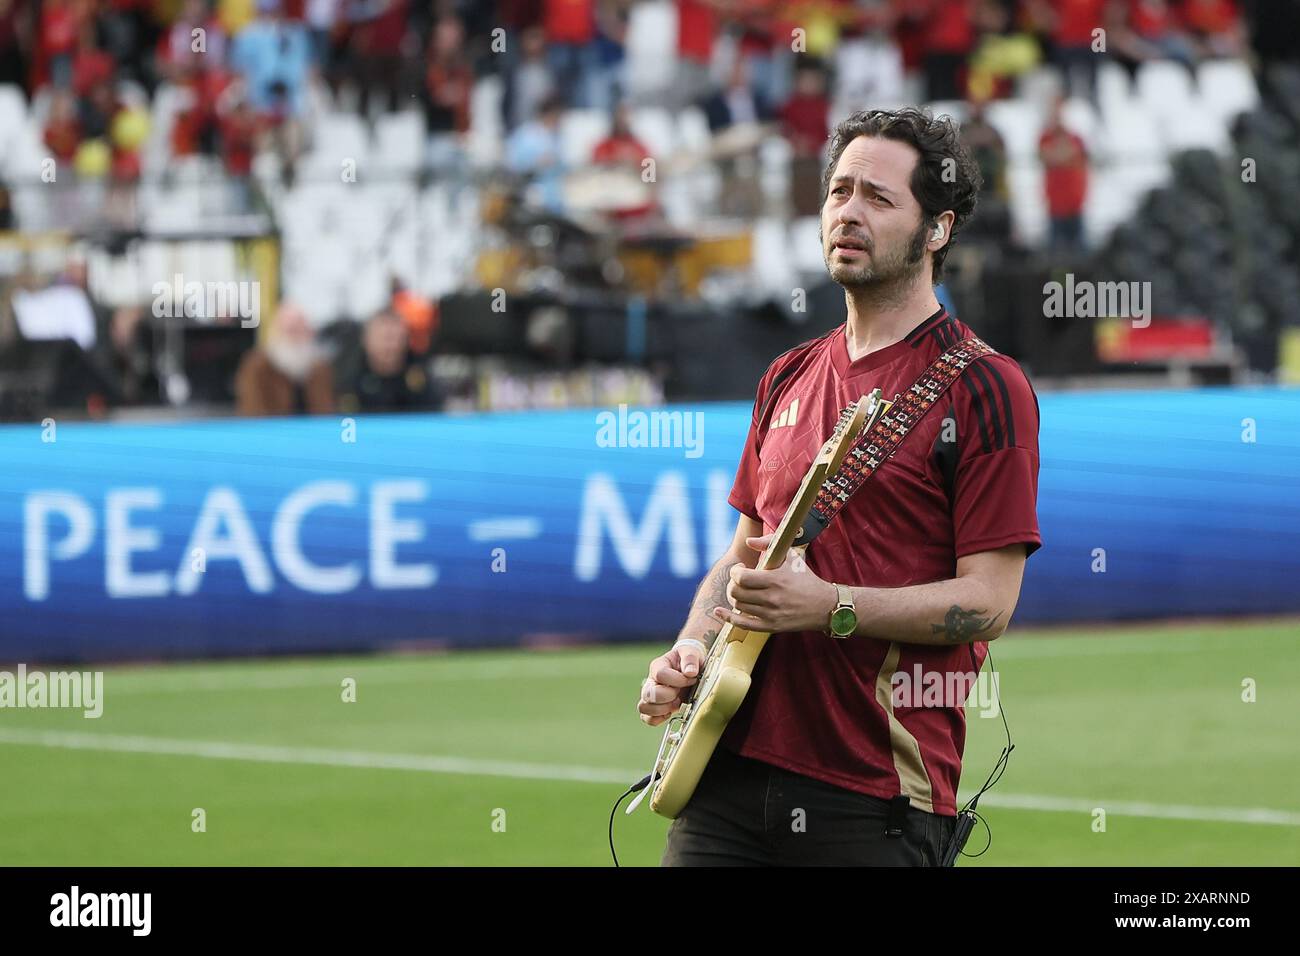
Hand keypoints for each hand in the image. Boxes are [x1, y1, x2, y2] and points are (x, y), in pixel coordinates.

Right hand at [637, 640, 706, 726]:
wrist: (689, 668)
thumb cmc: (688, 660)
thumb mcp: (692, 652)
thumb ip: (690, 658)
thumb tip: (690, 672)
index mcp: (658, 665)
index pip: (660, 675)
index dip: (678, 680)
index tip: (691, 679)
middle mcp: (651, 681)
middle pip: (648, 693)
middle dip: (668, 696)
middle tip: (680, 692)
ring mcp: (651, 695)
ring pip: (643, 707)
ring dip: (662, 709)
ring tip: (675, 703)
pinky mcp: (654, 707)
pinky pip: (647, 718)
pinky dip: (659, 718)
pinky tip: (670, 712)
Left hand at [711, 535, 837, 634]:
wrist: (824, 605)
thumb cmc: (805, 578)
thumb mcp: (791, 555)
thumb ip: (769, 543)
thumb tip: (748, 542)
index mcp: (776, 579)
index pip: (741, 577)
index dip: (735, 572)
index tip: (741, 569)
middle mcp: (772, 598)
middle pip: (736, 592)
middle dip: (732, 584)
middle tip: (738, 580)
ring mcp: (770, 614)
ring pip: (738, 606)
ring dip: (734, 596)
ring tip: (741, 590)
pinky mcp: (771, 626)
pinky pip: (743, 624)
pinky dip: (728, 618)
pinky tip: (719, 612)